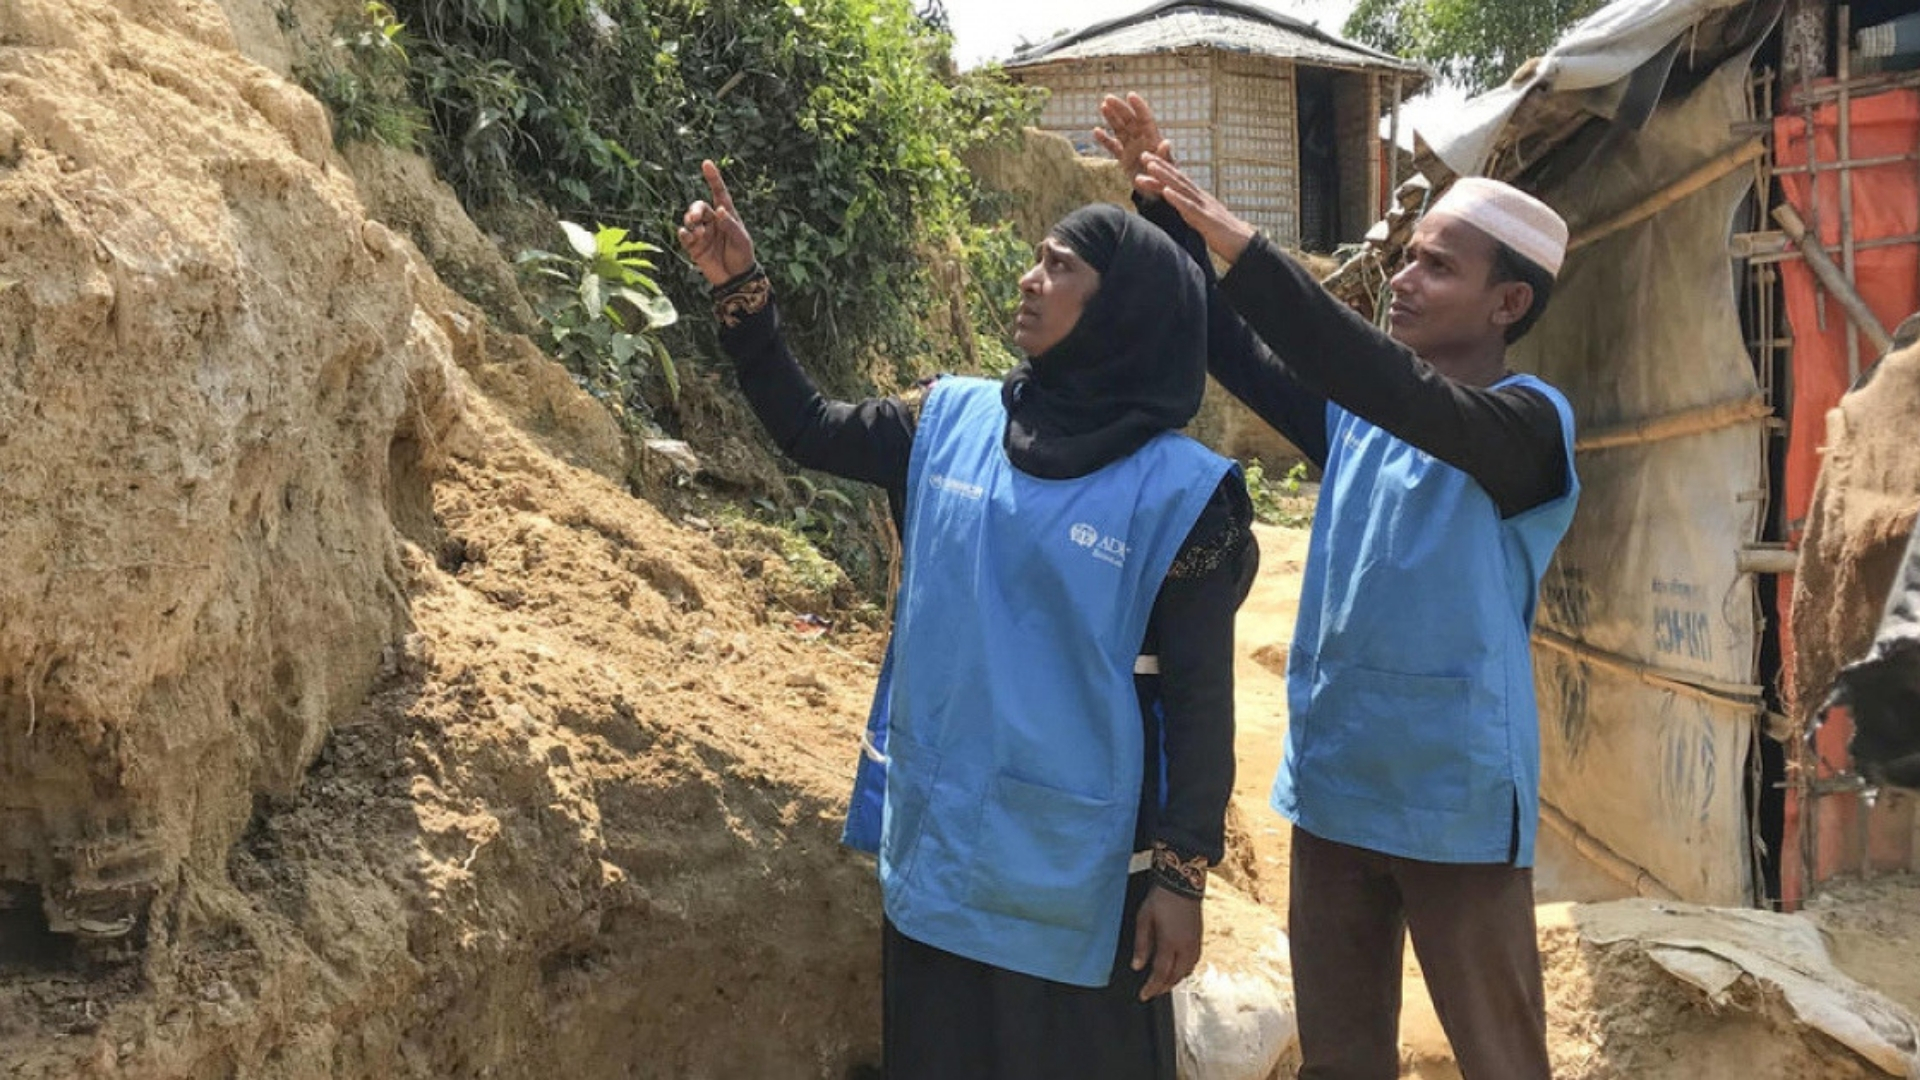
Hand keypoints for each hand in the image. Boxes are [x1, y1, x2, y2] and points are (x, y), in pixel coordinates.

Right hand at [677, 159, 756, 287]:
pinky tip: (689, 236)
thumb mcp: (741, 240)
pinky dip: (684, 234)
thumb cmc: (742, 256)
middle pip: (699, 207)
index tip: (706, 164)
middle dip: (695, 210)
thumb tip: (719, 210)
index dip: (713, 178)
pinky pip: (684, 235)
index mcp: (726, 215)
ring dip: (691, 222)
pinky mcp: (694, 247)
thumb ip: (730, 225)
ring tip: (698, 232)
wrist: (736, 279)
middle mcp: (713, 221)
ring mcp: (702, 233)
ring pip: (690, 220)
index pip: (719, 193)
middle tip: (696, 218)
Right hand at [1094, 92, 1171, 192]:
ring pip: (1120, 129)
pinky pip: (1113, 146)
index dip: (1139, 107)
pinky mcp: (1124, 158)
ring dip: (1112, 118)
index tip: (1130, 95)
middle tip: (1108, 98)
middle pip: (1130, 120)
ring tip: (1103, 105)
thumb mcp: (1166, 168)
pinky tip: (1096, 131)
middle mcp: (1142, 140)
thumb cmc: (1165, 181)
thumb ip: (1164, 156)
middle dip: (1120, 108)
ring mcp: (1132, 148)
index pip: (1145, 119)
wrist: (1156, 197)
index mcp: (1153, 139)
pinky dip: (1105, 139)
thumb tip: (1166, 142)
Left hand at [1131, 885, 1202, 1000]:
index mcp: (1170, 943)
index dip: (1151, 988)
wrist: (1182, 883)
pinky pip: (1193, 963)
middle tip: (1151, 992)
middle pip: (1175, 976)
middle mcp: (1185, 947)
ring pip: (1186, 972)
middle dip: (1162, 988)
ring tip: (1162, 984)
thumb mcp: (1144, 919)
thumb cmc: (1161, 898)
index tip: (1144, 996)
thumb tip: (1137, 966)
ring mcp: (1195, 943)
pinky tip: (1177, 970)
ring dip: (1174, 981)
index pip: (1161, 974)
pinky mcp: (1199, 939)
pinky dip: (1183, 971)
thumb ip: (1142, 945)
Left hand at [1137, 152, 1256, 265]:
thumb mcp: (1203, 221)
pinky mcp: (1207, 219)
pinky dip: (1178, 199)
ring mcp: (1205, 207)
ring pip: (1182, 188)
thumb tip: (1182, 210)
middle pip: (1179, 179)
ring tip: (1150, 166)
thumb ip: (1192, 213)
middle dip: (1161, 166)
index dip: (1164, 169)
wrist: (1245, 245)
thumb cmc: (1224, 235)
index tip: (1148, 159)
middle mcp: (1201, 198)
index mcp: (1199, 198)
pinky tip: (1166, 191)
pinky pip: (1190, 208)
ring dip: (1165, 176)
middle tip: (1143, 154)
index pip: (1179, 180)